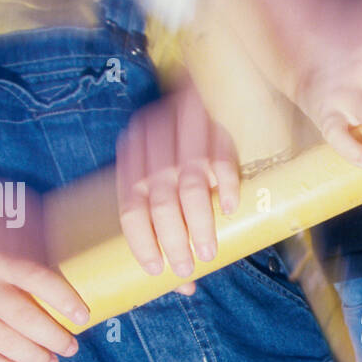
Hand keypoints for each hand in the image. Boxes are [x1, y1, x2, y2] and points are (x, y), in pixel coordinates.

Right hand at [0, 253, 89, 361]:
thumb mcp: (0, 233)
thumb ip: (33, 245)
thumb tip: (76, 260)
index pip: (37, 278)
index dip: (64, 298)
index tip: (83, 316)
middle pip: (23, 316)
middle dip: (53, 336)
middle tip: (70, 347)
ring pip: (1, 338)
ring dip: (32, 354)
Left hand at [116, 83, 240, 293]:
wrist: (201, 79)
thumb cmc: (176, 141)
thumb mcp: (157, 168)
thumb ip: (162, 217)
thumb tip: (184, 283)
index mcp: (132, 156)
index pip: (130, 207)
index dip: (142, 242)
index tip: (155, 269)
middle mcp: (155, 148)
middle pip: (160, 204)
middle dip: (173, 242)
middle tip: (186, 268)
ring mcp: (186, 138)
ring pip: (189, 190)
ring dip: (200, 227)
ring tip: (208, 253)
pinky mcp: (218, 130)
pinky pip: (223, 165)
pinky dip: (226, 191)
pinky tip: (230, 209)